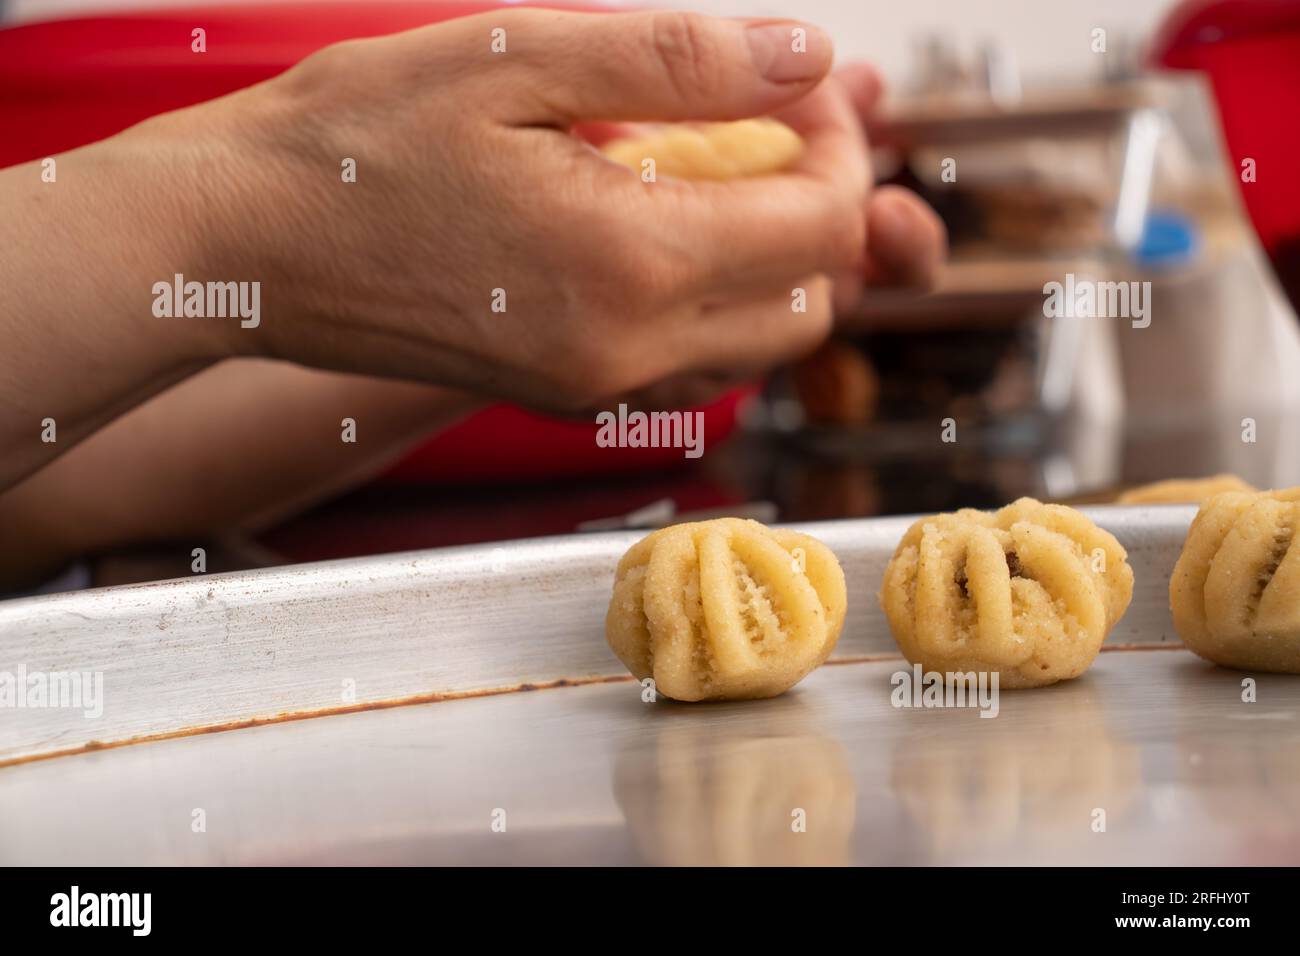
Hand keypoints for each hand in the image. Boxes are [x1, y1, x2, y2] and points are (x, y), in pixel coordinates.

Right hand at [171, 9, 866, 411]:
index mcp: (633, 264)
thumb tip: (802, 57)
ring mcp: (596, 388)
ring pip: (757, 345)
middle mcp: (630, 351)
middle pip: (808, 301)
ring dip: (772, 261)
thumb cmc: (354, 145)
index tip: (802, 87)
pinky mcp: (565, 394)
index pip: (820, 224)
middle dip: (820, 209)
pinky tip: (663, 234)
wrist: (244, 244)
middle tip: (772, 128)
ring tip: (720, 175)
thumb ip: (680, 61)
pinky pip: (691, 369)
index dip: (838, 145)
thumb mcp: (518, 60)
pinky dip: (715, 304)